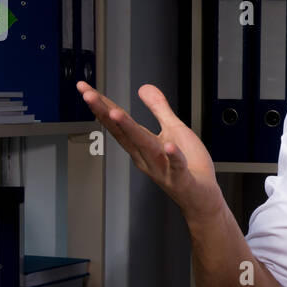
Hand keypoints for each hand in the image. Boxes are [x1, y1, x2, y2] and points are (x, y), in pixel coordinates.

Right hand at [77, 81, 220, 220]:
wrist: (202, 198)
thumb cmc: (189, 166)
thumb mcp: (174, 130)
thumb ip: (159, 109)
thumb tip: (144, 88)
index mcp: (142, 145)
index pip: (118, 123)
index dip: (101, 105)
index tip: (84, 89)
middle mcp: (146, 157)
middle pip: (123, 133)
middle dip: (105, 113)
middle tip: (88, 95)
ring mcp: (162, 168)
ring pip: (145, 147)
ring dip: (129, 130)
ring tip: (115, 113)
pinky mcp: (182, 178)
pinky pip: (177, 166)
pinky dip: (172, 157)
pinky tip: (168, 146)